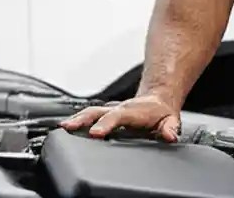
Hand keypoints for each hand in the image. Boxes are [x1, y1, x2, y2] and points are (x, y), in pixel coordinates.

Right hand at [58, 92, 181, 141]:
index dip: (106, 124)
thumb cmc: (161, 112)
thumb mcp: (171, 120)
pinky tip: (66, 127)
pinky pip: (89, 115)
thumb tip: (170, 134)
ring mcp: (110, 110)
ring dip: (76, 119)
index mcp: (132, 111)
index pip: (116, 116)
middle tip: (68, 126)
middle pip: (97, 111)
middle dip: (82, 119)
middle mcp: (118, 108)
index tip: (95, 133)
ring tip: (62, 127)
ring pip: (90, 111)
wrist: (158, 98)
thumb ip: (170, 127)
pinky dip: (77, 120)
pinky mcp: (105, 113)